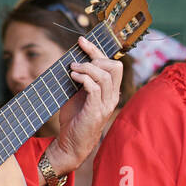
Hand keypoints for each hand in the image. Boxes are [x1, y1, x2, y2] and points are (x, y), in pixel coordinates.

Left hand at [47, 35, 123, 175]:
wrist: (70, 145)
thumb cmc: (74, 120)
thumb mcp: (78, 95)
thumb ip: (82, 80)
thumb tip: (73, 60)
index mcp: (110, 91)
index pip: (113, 64)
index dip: (97, 49)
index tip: (82, 41)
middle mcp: (112, 96)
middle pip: (115, 66)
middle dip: (95, 57)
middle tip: (77, 61)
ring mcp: (106, 104)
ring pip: (106, 75)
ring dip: (87, 68)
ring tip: (72, 69)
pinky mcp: (96, 111)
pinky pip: (95, 88)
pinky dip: (84, 79)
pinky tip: (73, 77)